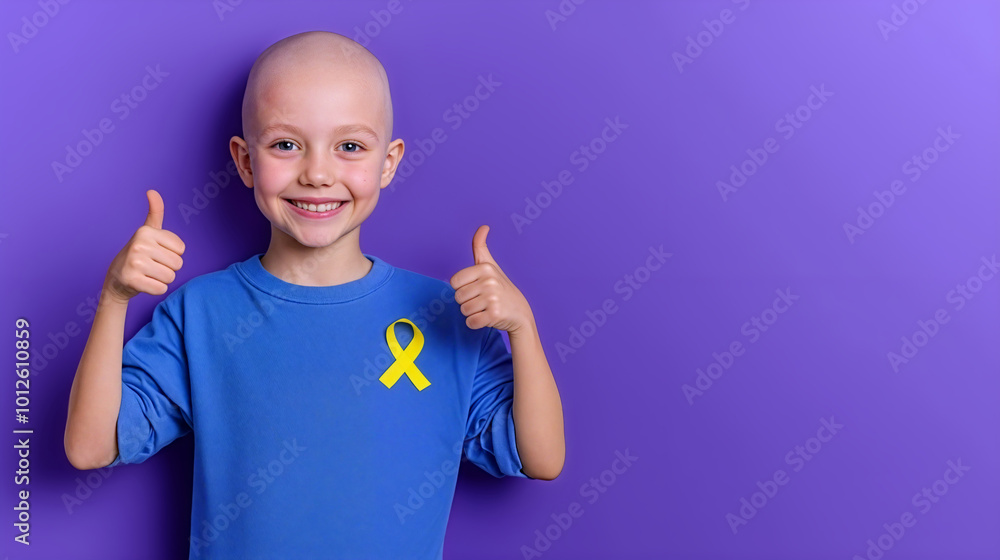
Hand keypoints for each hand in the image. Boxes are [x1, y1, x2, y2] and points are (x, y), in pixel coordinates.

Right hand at [103, 189, 185, 303]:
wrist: (116, 279)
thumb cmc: (138, 254)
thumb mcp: (147, 232)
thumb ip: (155, 213)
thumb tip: (152, 191)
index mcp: (145, 231)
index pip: (181, 249)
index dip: (172, 254)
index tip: (156, 253)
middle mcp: (139, 244)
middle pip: (177, 264)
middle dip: (168, 268)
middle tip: (152, 266)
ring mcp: (134, 262)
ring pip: (170, 277)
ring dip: (162, 279)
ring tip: (148, 274)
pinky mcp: (132, 280)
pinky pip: (161, 289)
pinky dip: (156, 289)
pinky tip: (143, 283)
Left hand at [450, 225, 533, 334]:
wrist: (520, 313)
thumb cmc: (501, 288)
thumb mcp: (491, 266)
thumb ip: (481, 247)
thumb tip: (483, 227)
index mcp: (485, 268)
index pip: (454, 282)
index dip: (462, 288)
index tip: (476, 288)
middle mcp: (489, 281)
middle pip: (458, 297)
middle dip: (467, 302)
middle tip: (483, 300)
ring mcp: (493, 298)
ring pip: (464, 310)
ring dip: (472, 313)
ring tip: (486, 308)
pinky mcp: (495, 314)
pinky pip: (471, 322)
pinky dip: (476, 324)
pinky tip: (488, 318)